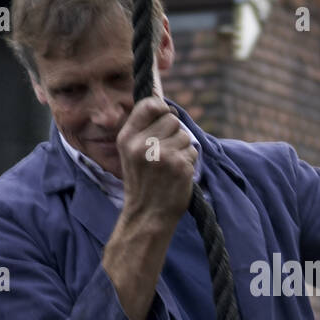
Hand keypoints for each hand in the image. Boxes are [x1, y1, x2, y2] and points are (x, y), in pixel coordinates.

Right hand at [115, 94, 197, 224]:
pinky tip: (177, 174)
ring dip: (182, 148)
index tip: (164, 118)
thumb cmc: (142, 181)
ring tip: (170, 165)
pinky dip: (189, 161)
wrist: (147, 214)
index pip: (149, 104)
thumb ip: (144, 129)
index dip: (162, 108)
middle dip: (174, 132)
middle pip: (172, 118)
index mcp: (127, 138)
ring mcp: (161, 155)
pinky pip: (193, 150)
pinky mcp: (179, 166)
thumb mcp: (131, 152)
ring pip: (184, 135)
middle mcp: (142, 145)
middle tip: (165, 152)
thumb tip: (165, 105)